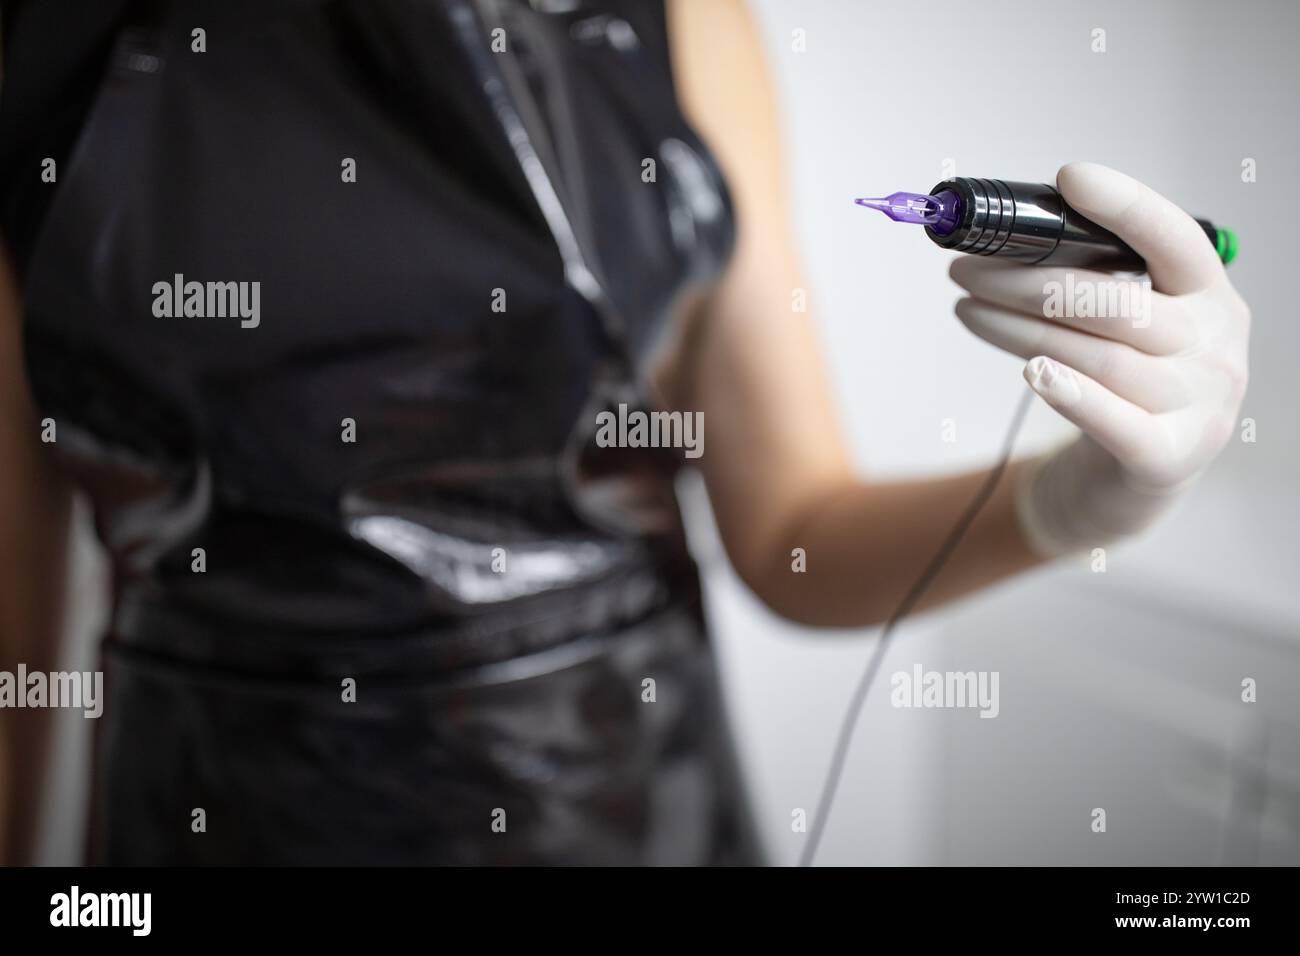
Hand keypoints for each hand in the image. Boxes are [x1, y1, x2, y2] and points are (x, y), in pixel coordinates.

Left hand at [948, 162, 1250, 555]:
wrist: (1134, 481)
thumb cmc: (1122, 386)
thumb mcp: (1128, 327)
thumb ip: (1098, 283)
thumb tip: (1015, 239)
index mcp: (1210, 295)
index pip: (1174, 238)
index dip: (1125, 205)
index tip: (1069, 178)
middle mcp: (1216, 346)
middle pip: (1115, 303)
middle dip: (1028, 281)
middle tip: (964, 269)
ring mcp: (1199, 405)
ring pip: (1098, 356)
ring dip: (1019, 329)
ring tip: (967, 309)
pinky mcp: (1168, 457)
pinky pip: (1114, 421)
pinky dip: (1070, 394)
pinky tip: (1032, 371)